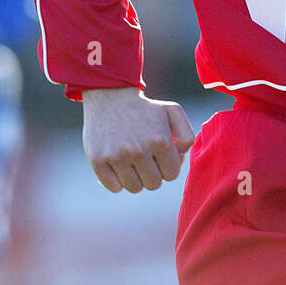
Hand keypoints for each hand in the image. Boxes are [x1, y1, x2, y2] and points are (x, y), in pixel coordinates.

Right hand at [81, 87, 195, 192]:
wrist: (110, 96)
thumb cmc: (145, 109)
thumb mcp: (173, 112)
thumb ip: (187, 136)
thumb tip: (180, 158)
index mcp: (160, 141)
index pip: (171, 174)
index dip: (166, 166)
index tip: (159, 155)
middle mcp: (138, 150)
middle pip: (153, 184)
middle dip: (152, 173)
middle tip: (145, 157)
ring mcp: (116, 156)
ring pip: (135, 188)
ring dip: (135, 178)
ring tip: (131, 160)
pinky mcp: (98, 161)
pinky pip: (114, 188)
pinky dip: (117, 180)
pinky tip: (117, 164)